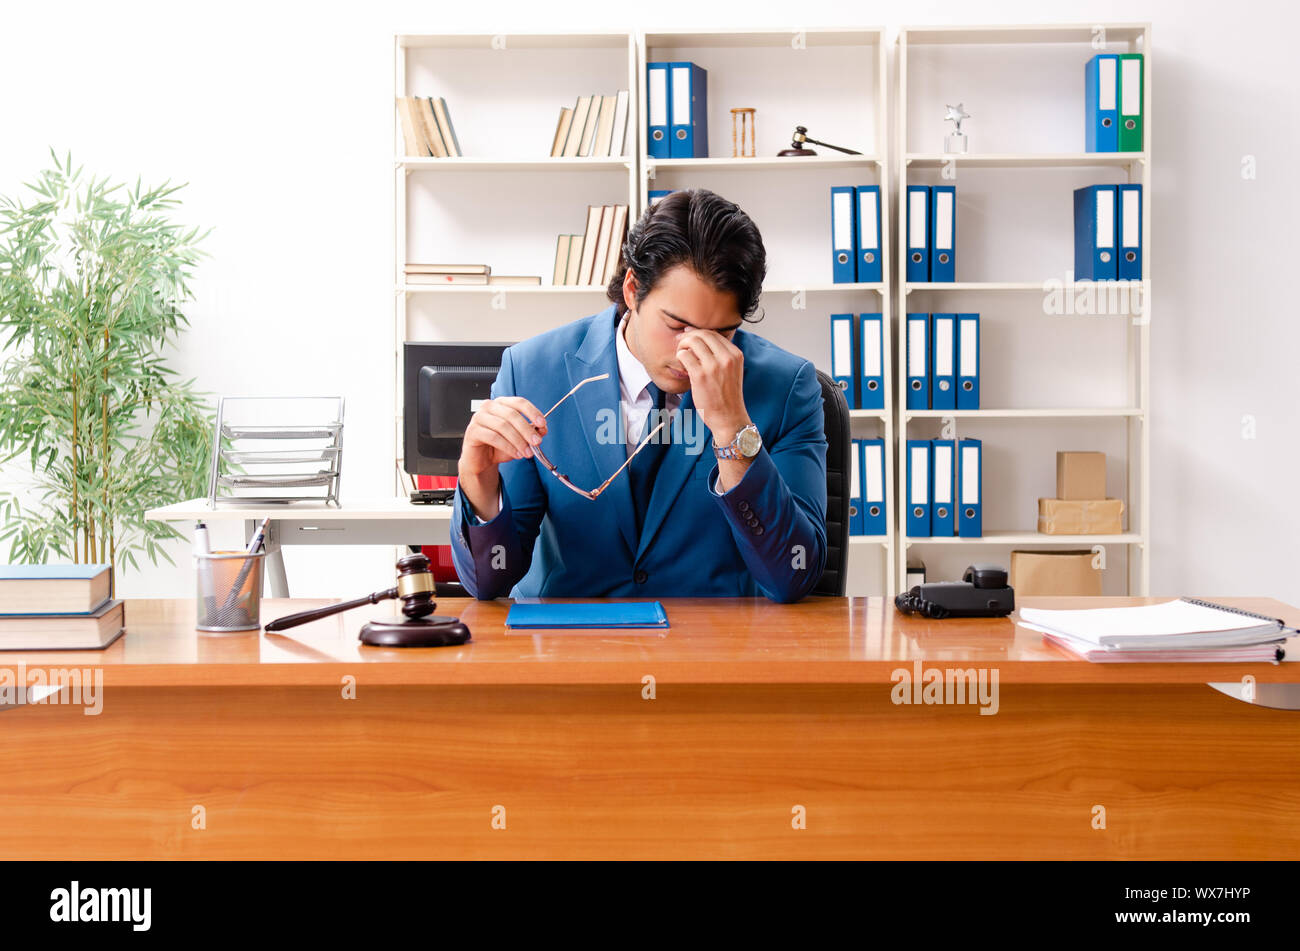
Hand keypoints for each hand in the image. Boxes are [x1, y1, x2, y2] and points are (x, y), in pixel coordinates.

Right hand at [458, 396, 547, 519]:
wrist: (482, 460)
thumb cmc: (500, 446)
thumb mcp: (520, 439)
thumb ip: (531, 432)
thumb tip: (543, 429)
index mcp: (502, 403)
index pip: (519, 402)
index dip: (532, 412)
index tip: (542, 424)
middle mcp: (489, 407)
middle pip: (512, 414)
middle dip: (527, 429)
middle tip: (537, 442)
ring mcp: (479, 417)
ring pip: (503, 426)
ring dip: (519, 441)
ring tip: (528, 453)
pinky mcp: (472, 431)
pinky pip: (493, 437)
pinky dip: (508, 447)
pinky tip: (517, 454)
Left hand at [675, 328, 748, 443]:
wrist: (729, 417)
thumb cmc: (728, 396)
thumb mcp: (732, 370)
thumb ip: (722, 356)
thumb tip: (702, 340)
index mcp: (736, 354)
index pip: (715, 334)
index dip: (699, 332)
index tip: (690, 335)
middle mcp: (726, 358)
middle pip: (703, 334)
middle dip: (689, 335)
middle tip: (680, 341)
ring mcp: (713, 366)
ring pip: (692, 341)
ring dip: (682, 345)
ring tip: (681, 354)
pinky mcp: (700, 375)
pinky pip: (684, 355)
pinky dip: (680, 356)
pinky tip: (682, 365)